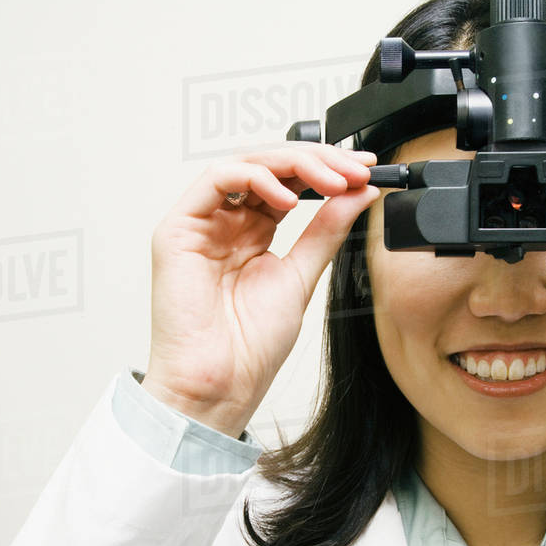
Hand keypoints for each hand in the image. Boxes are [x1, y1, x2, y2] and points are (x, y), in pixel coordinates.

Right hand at [145, 143, 379, 437]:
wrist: (222, 384)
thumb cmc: (250, 348)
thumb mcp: (302, 277)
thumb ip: (326, 230)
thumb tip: (359, 192)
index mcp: (251, 234)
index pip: (289, 183)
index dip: (327, 169)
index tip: (367, 170)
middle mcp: (225, 223)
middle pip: (270, 167)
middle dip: (318, 161)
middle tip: (355, 169)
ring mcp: (201, 223)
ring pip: (246, 163)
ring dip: (294, 164)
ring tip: (331, 181)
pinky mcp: (178, 229)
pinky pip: (215, 179)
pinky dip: (256, 178)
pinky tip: (289, 199)